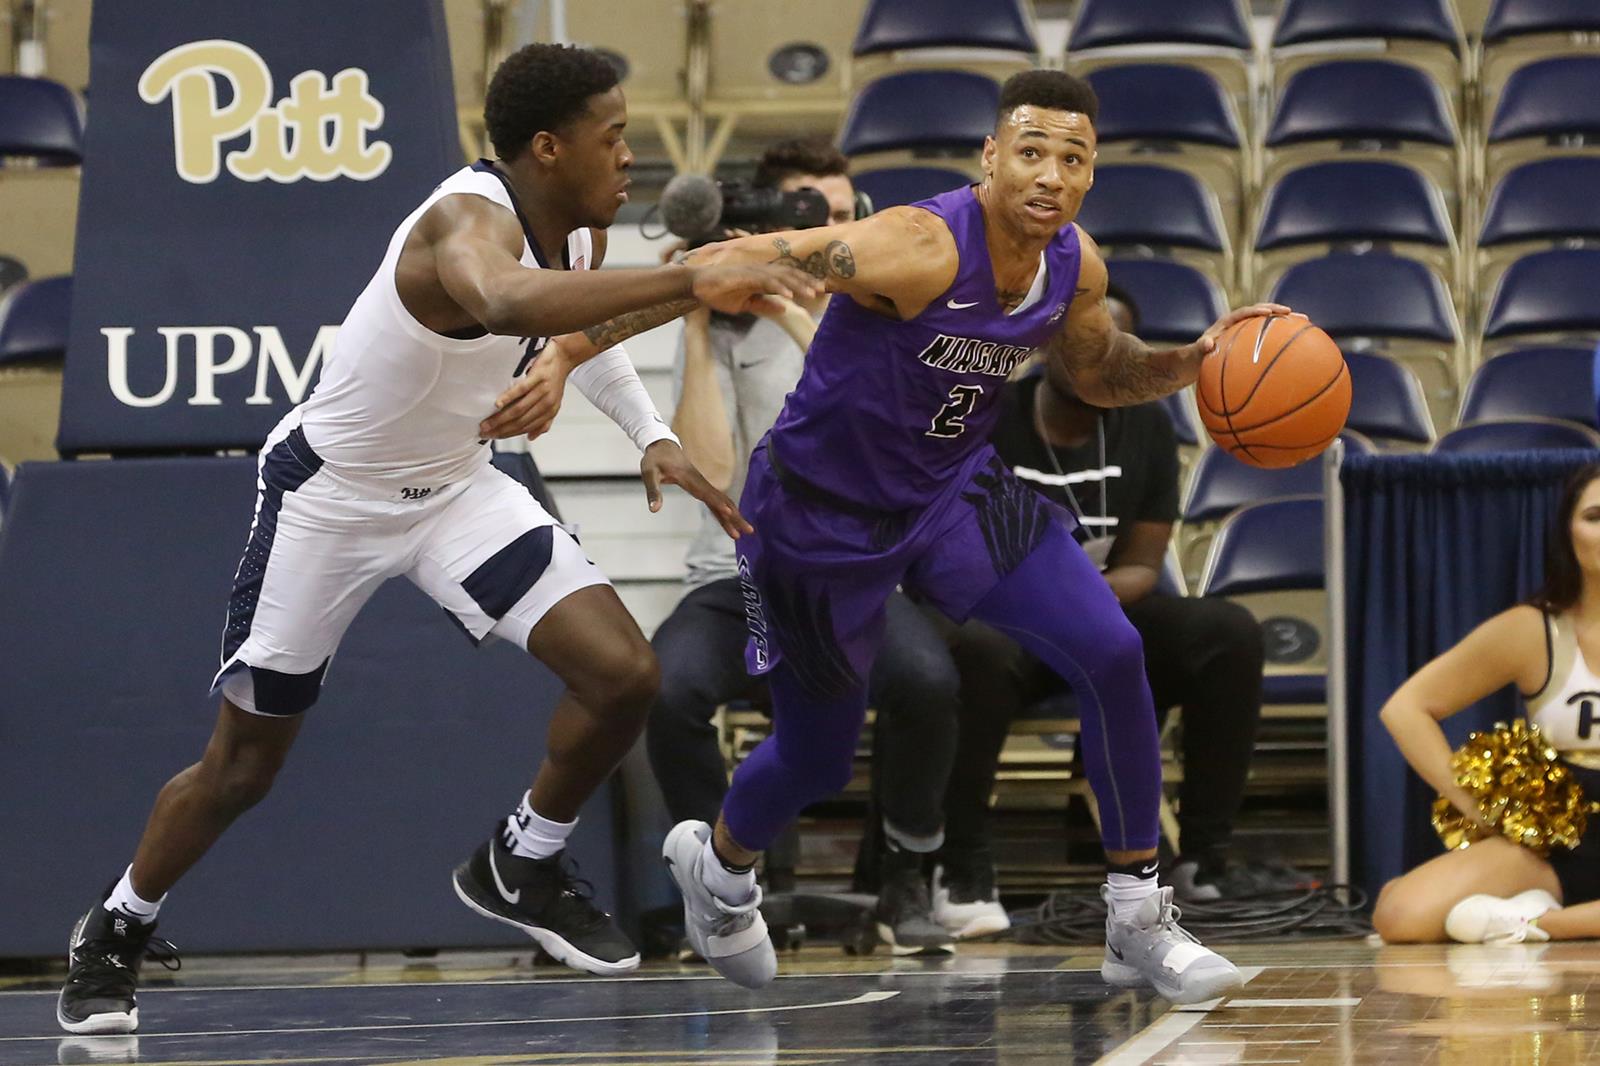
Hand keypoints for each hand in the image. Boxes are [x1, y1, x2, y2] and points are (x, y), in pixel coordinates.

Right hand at [478, 336, 575, 439]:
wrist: (564, 356)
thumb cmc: (555, 378)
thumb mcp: (553, 403)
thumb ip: (543, 422)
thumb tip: (531, 437)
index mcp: (549, 411)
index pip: (525, 428)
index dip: (507, 434)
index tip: (492, 437)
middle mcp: (547, 403)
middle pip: (520, 422)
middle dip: (500, 429)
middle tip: (484, 432)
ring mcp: (542, 390)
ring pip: (519, 409)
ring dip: (500, 418)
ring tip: (486, 423)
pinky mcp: (538, 376)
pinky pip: (521, 390)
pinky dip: (508, 398)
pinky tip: (497, 405)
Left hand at [640, 439, 752, 538]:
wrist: (663, 445)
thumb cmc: (655, 460)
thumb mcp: (649, 474)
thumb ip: (653, 492)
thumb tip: (654, 510)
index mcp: (690, 479)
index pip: (706, 494)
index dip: (718, 503)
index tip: (730, 513)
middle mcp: (701, 482)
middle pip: (722, 500)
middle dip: (735, 516)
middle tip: (749, 531)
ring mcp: (703, 484)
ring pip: (723, 501)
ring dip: (735, 516)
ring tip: (746, 531)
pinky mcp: (702, 487)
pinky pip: (717, 500)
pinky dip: (726, 511)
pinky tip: (732, 521)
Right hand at [688, 262, 820, 316]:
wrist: (697, 286)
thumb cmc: (719, 293)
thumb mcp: (745, 304)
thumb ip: (764, 304)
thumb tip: (784, 308)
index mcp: (762, 277)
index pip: (788, 278)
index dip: (804, 283)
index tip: (820, 291)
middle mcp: (760, 271)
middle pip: (789, 274)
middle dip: (807, 281)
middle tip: (824, 289)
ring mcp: (752, 272)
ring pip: (780, 276)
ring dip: (797, 285)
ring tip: (812, 293)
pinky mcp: (743, 276)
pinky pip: (764, 282)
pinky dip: (778, 288)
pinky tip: (789, 296)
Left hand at [1173, 303, 1302, 379]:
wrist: (1197, 362)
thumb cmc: (1196, 357)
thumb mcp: (1196, 352)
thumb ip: (1201, 346)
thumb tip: (1208, 344)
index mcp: (1226, 322)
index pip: (1243, 312)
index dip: (1255, 311)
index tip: (1267, 313)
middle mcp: (1239, 323)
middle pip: (1261, 312)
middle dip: (1276, 311)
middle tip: (1292, 312)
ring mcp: (1247, 331)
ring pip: (1268, 322)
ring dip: (1284, 321)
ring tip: (1305, 322)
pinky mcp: (1252, 340)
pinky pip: (1269, 336)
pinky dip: (1282, 337)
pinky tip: (1299, 343)